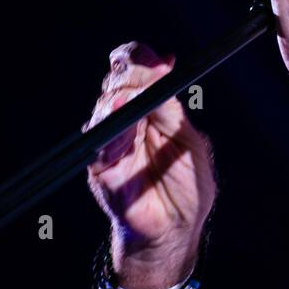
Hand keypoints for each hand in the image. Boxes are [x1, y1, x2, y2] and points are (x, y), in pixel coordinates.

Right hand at [83, 41, 216, 288]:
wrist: (175, 229)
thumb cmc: (186, 188)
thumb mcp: (188, 140)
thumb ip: (172, 109)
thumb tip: (164, 69)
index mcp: (151, 110)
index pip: (136, 71)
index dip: (142, 59)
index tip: (163, 60)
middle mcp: (127, 120)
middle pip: (118, 81)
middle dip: (134, 73)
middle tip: (154, 73)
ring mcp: (111, 141)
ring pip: (106, 104)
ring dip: (122, 94)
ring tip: (134, 94)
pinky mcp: (100, 164)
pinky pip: (100, 138)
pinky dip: (110, 123)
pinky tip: (119, 111)